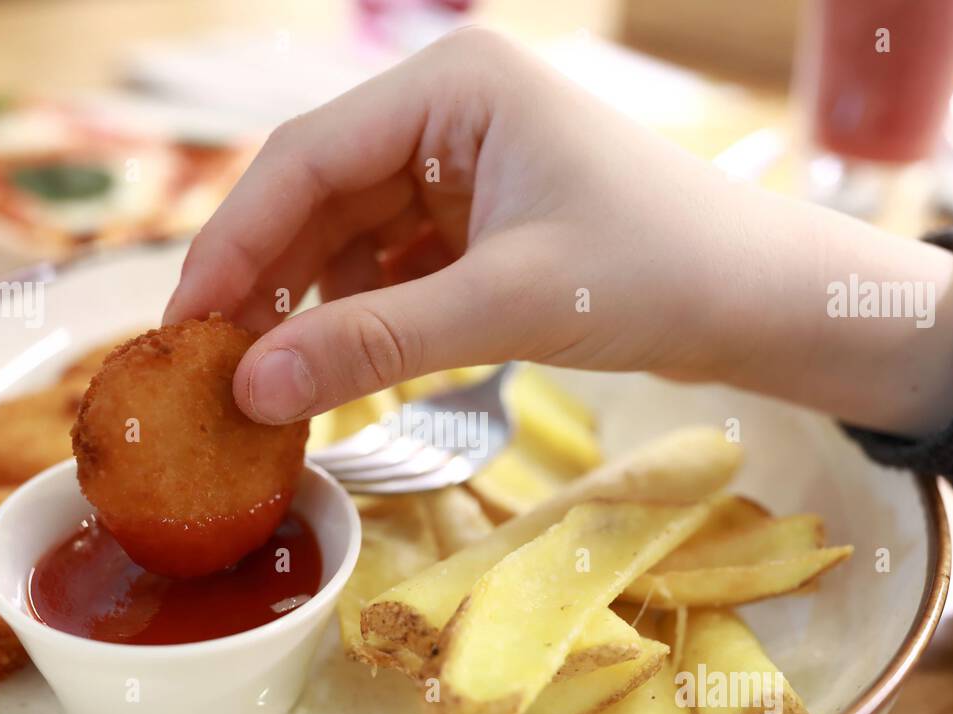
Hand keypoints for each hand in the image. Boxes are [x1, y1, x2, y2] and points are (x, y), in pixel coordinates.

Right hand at [164, 27, 952, 437]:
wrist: (765, 302)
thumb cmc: (661, 275)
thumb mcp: (508, 306)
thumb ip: (375, 343)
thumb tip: (252, 388)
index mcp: (453, 86)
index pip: (307, 158)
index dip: (235, 244)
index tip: (186, 327)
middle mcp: (448, 109)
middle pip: (319, 192)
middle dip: (267, 278)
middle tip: (213, 364)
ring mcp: (465, 161)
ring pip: (350, 231)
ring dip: (311, 300)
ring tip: (271, 376)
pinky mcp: (481, 214)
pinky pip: (393, 260)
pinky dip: (362, 310)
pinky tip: (342, 360)